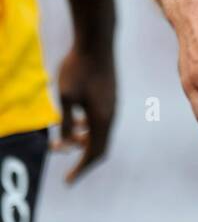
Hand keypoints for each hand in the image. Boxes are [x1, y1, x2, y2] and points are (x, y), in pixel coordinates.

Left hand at [52, 44, 115, 182]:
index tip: (68, 181)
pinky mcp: (109, 95)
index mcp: (102, 119)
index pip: (95, 153)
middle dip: (80, 156)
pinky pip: (100, 120)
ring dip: (83, 140)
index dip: (81, 169)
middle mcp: (111, 114)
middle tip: (60, 157)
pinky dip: (87, 127)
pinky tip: (74, 120)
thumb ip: (65, 123)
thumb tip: (64, 143)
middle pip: (100, 145)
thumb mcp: (66, 98)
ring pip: (100, 132)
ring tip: (63, 140)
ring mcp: (112, 104)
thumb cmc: (78, 68)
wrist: (97, 41)